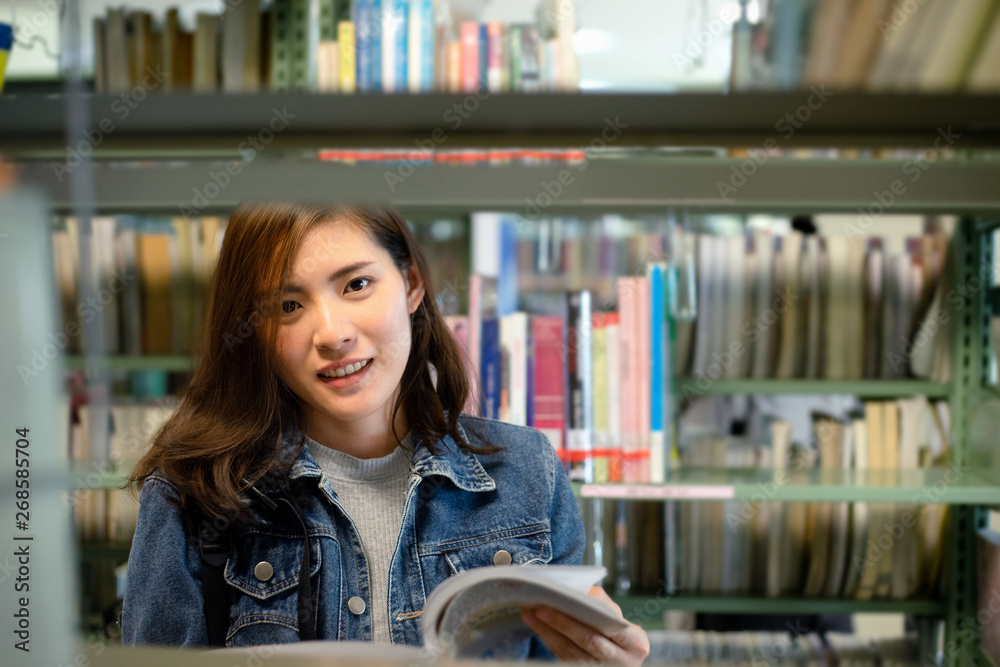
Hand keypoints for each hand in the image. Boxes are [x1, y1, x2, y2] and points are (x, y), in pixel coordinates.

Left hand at [521, 585, 649, 664]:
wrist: (618, 656)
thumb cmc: (616, 631)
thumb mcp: (616, 615)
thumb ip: (601, 602)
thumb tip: (580, 591)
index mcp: (636, 643)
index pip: (609, 626)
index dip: (588, 613)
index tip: (564, 599)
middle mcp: (623, 663)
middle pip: (589, 641)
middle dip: (562, 623)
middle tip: (540, 608)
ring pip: (572, 653)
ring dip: (548, 633)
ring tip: (531, 615)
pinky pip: (564, 659)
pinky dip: (550, 641)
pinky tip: (538, 627)